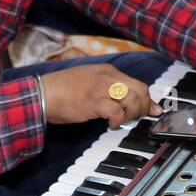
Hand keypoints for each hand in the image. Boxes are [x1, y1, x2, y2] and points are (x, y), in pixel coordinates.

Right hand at [40, 63, 159, 127]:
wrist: (43, 93)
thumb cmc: (63, 89)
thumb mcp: (90, 82)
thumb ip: (109, 88)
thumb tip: (126, 101)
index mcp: (108, 71)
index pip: (137, 83)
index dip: (147, 99)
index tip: (153, 110)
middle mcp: (108, 77)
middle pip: (140, 90)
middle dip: (144, 107)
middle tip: (137, 117)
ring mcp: (101, 88)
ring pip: (132, 100)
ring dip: (132, 114)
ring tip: (122, 120)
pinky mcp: (94, 102)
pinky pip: (116, 112)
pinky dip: (117, 121)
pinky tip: (111, 124)